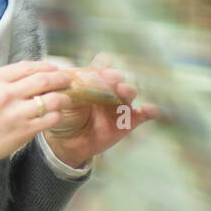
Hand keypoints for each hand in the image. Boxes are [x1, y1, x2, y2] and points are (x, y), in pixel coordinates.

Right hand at [0, 60, 75, 163]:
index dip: (46, 66)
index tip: (54, 69)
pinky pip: (51, 119)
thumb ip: (7, 78)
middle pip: (44, 80)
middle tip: (67, 81)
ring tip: (65, 98)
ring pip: (52, 100)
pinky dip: (57, 114)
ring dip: (64, 98)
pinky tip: (54, 114)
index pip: (28, 67)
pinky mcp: (24, 130)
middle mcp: (5, 94)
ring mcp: (16, 113)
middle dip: (60, 79)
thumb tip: (35, 71)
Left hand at [41, 52, 160, 167]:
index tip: (100, 70)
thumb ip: (67, 91)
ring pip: (128, 93)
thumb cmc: (62, 117)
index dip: (101, 68)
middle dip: (114, 77)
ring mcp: (119, 105)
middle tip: (109, 78)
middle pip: (116, 78)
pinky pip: (143, 115)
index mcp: (91, 81)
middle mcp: (107, 90)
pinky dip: (149, 111)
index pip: (100, 69)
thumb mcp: (61, 102)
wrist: (66, 143)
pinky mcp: (128, 121)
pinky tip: (149, 109)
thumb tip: (66, 78)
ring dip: (127, 90)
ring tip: (122, 90)